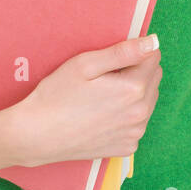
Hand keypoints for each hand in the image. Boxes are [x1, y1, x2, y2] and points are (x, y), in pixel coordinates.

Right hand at [2, 35, 162, 167]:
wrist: (36, 136)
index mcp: (134, 88)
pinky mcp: (127, 147)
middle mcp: (141, 113)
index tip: (111, 61)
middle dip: (136, 72)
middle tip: (104, 78)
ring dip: (134, 94)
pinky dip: (126, 116)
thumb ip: (124, 51)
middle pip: (153, 79)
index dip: (132, 54)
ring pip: (147, 101)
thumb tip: (153, 42)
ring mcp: (135, 133)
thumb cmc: (57, 96)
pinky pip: (137, 123)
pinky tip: (103, 115)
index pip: (153, 57)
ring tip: (101, 97)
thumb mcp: (86, 64)